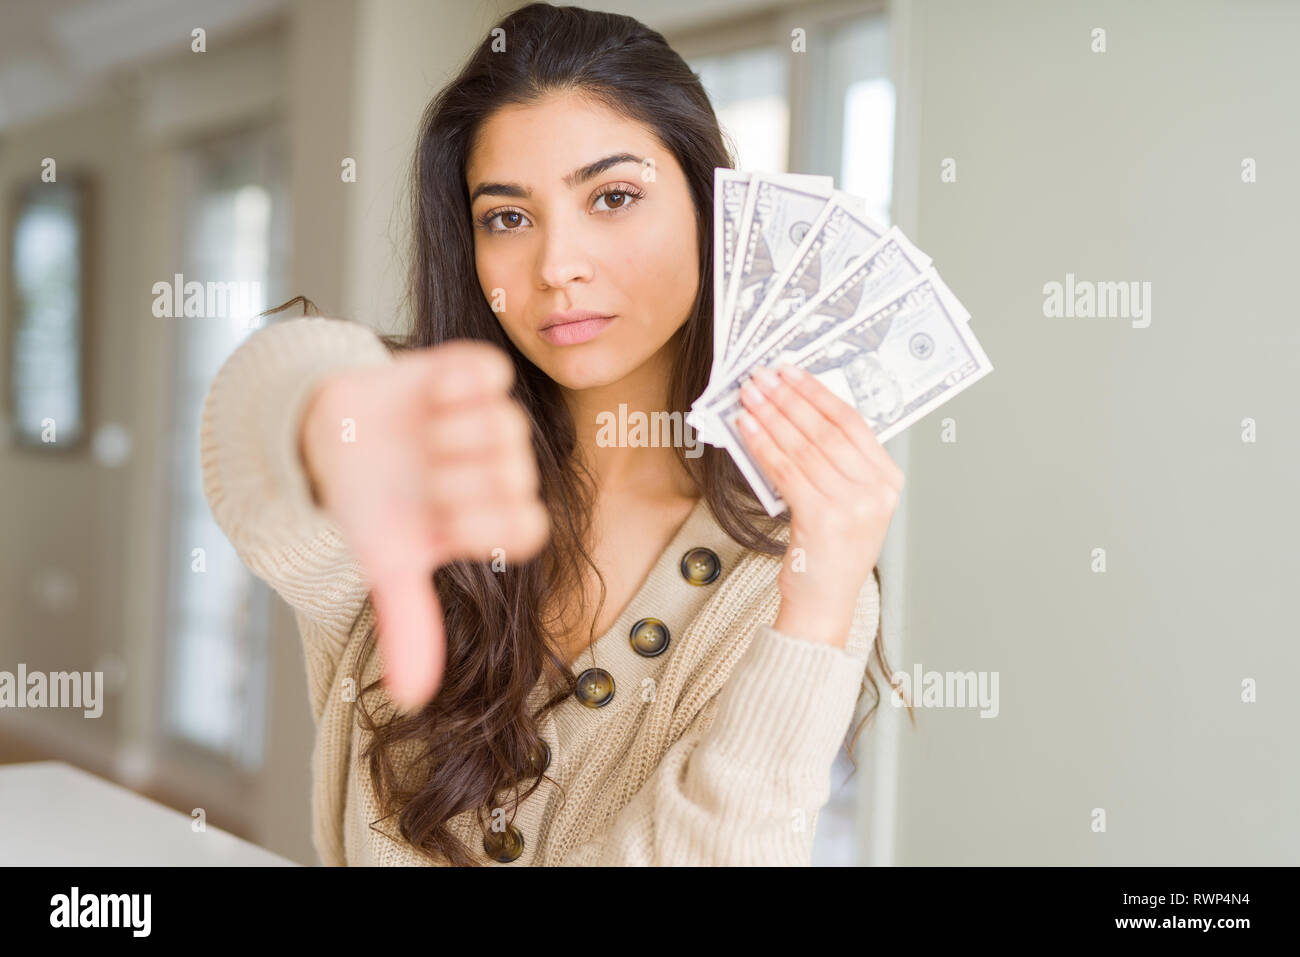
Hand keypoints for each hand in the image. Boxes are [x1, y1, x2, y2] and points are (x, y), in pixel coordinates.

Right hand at [299, 341, 548, 710]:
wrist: (333, 438)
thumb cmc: (370, 507)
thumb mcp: (386, 565)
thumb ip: (408, 625)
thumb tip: (411, 700)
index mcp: (495, 517)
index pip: (526, 526)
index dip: (481, 521)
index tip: (437, 516)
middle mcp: (503, 470)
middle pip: (514, 473)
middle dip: (454, 476)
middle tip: (420, 473)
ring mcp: (491, 420)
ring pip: (506, 423)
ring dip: (451, 433)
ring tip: (420, 436)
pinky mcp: (473, 373)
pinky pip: (488, 374)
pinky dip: (453, 384)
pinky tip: (427, 396)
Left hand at [733, 363, 902, 647]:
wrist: (823, 605)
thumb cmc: (829, 555)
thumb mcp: (848, 503)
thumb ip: (836, 463)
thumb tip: (794, 413)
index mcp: (888, 481)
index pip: (852, 423)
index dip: (817, 393)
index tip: (791, 372)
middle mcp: (876, 492)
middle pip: (825, 430)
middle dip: (788, 398)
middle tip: (762, 376)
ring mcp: (852, 506)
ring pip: (803, 447)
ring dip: (771, 416)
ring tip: (749, 396)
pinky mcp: (822, 519)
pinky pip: (786, 471)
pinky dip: (763, 445)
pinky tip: (747, 428)